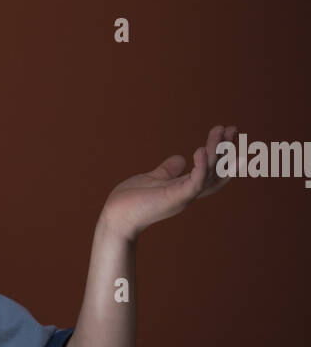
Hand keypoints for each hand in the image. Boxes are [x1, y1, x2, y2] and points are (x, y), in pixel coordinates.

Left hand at [101, 125, 238, 240]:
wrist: (115, 218)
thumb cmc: (131, 201)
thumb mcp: (154, 179)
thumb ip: (169, 170)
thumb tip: (181, 159)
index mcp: (184, 187)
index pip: (212, 171)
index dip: (223, 155)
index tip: (227, 132)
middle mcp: (188, 193)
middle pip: (216, 171)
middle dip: (226, 150)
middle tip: (232, 128)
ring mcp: (183, 196)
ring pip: (209, 173)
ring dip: (216, 152)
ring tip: (220, 132)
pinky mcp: (175, 198)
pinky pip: (194, 182)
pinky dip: (201, 167)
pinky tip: (201, 150)